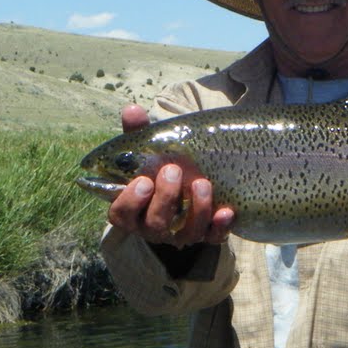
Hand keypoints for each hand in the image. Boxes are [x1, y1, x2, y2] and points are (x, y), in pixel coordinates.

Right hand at [105, 105, 234, 246]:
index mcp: (132, 208)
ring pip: (185, 233)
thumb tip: (132, 109)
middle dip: (165, 198)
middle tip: (173, 171)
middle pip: (154, 224)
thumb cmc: (159, 166)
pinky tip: (226, 210)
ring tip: (202, 183)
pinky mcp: (206, 235)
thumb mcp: (147, 150)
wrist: (187, 184)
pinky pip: (213, 238)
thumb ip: (138, 133)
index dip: (130, 202)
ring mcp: (180, 233)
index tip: (143, 181)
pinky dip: (220, 227)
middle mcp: (153, 226)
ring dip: (196, 210)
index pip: (121, 215)